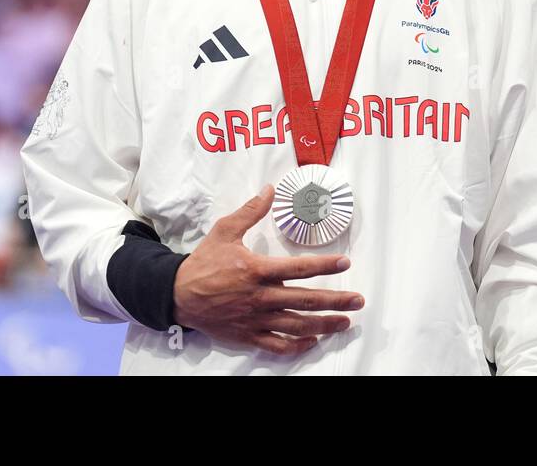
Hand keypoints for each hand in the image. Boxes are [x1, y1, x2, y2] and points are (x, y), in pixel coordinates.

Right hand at [172, 184, 363, 355]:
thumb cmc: (203, 263)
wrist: (178, 295)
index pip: (299, 269)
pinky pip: (277, 345)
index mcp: (256, 270)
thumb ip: (250, 211)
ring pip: (296, 325)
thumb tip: (270, 190)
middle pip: (305, 301)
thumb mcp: (224, 231)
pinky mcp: (248, 335)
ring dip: (324, 325)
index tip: (344, 263)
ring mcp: (255, 319)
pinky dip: (297, 346)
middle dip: (335, 301)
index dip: (325, 265)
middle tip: (357, 301)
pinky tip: (312, 340)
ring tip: (344, 323)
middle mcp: (260, 297)